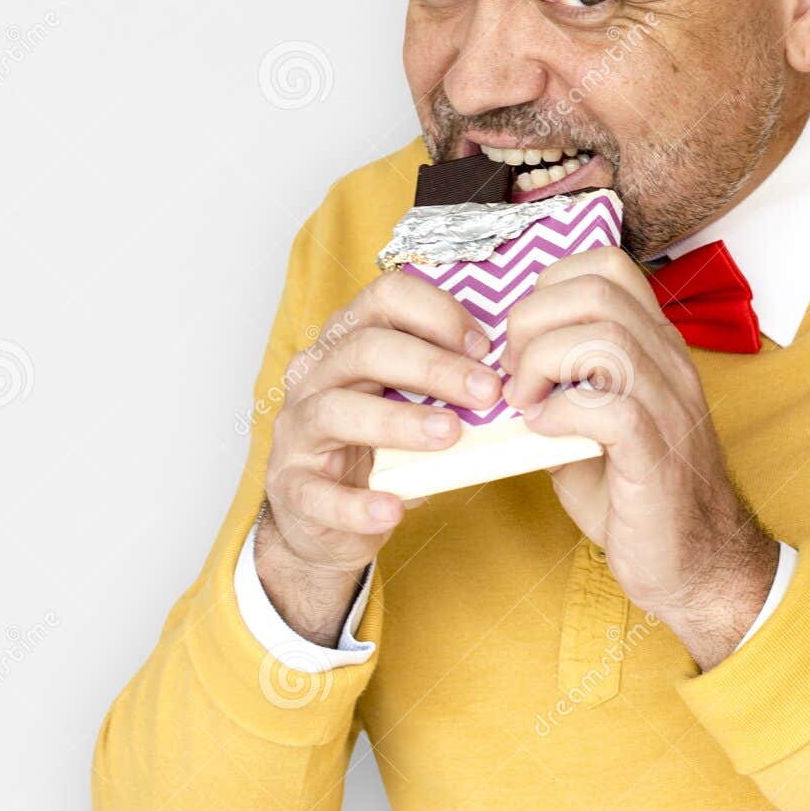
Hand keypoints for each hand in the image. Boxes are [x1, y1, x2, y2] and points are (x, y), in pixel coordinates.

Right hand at [258, 270, 502, 643]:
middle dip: (433, 366)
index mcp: (349, 339)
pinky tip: (392, 509)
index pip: (385, 296)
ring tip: (450, 436)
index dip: (438, 313)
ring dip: (399, 421)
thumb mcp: (413, 401)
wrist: (326, 514)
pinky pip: (316, 491)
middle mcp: (315, 374)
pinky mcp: (291, 485)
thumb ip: (449, 380)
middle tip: (488, 393)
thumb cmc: (382, 444)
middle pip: (365, 348)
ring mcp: (297, 428)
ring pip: (337, 409)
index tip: (487, 347)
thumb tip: (518, 369)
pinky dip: (356, 502)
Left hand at [503, 247, 778, 668]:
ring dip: (542, 365)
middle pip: (596, 291)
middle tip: (515, 375)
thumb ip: (560, 389)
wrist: (696, 564)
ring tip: (526, 404)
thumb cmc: (639, 496)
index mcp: (655, 346)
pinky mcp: (656, 452)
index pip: (607, 266)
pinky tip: (545, 434)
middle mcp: (669, 362)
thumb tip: (501, 372)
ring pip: (603, 338)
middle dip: (533, 323)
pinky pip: (606, 406)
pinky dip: (559, 412)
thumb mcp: (595, 427)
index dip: (548, 289)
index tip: (526, 340)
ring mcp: (668, 404)